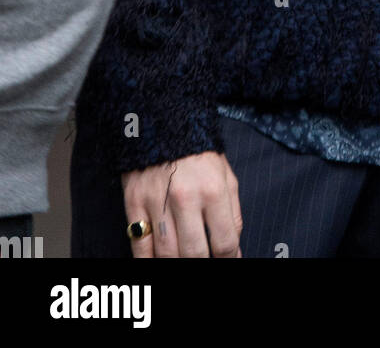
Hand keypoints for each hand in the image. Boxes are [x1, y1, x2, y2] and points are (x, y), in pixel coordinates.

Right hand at [121, 151, 241, 257]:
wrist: (162, 123)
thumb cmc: (199, 154)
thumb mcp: (226, 177)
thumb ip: (233, 215)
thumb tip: (235, 252)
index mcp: (213, 190)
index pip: (224, 242)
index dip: (228, 260)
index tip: (226, 262)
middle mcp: (185, 198)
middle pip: (194, 254)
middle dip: (202, 266)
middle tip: (204, 263)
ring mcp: (157, 202)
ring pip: (166, 255)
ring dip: (177, 265)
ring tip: (184, 261)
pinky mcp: (134, 203)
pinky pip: (139, 247)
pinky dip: (148, 263)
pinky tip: (158, 262)